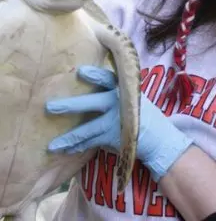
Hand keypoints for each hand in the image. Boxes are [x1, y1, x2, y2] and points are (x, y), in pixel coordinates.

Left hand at [46, 66, 192, 181]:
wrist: (159, 136)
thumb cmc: (141, 113)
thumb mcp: (133, 97)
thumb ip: (116, 90)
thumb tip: (91, 79)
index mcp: (122, 90)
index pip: (107, 79)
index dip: (94, 75)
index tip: (79, 71)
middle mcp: (119, 104)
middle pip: (92, 103)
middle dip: (70, 105)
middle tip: (49, 107)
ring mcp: (116, 122)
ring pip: (88, 129)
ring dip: (69, 137)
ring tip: (52, 145)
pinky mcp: (114, 138)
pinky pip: (92, 142)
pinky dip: (78, 147)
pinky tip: (66, 150)